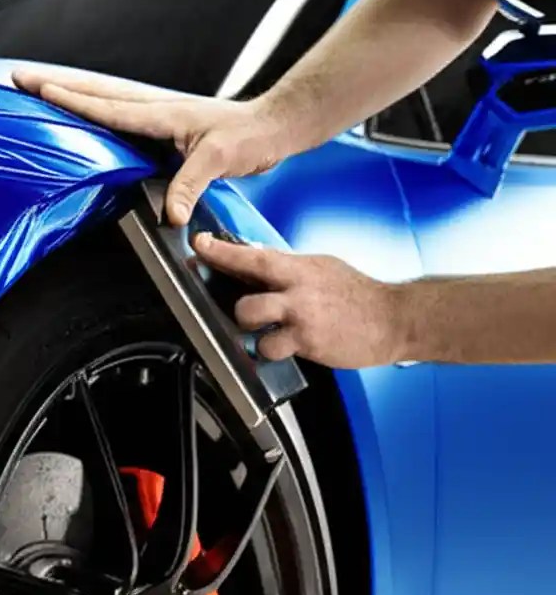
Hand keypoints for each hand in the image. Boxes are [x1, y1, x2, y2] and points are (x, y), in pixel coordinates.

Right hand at [13, 69, 292, 225]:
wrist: (270, 126)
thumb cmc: (248, 138)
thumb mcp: (221, 160)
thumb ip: (191, 185)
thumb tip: (170, 215)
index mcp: (162, 113)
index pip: (109, 107)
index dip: (75, 101)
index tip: (44, 91)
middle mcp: (154, 105)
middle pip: (94, 90)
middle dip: (56, 83)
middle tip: (20, 77)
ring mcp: (154, 109)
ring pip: (101, 92)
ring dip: (68, 86)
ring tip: (35, 82)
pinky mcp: (158, 118)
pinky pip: (114, 104)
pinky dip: (89, 98)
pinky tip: (78, 102)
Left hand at [193, 233, 405, 368]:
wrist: (394, 318)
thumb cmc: (358, 295)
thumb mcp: (322, 268)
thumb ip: (289, 267)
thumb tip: (257, 257)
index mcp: (300, 267)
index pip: (254, 254)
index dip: (223, 250)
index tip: (199, 244)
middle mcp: (297, 288)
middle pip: (247, 284)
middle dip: (232, 294)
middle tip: (233, 302)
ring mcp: (300, 315)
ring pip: (250, 317)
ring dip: (248, 327)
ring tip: (263, 330)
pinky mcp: (307, 341)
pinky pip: (270, 348)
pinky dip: (268, 350)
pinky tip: (280, 347)